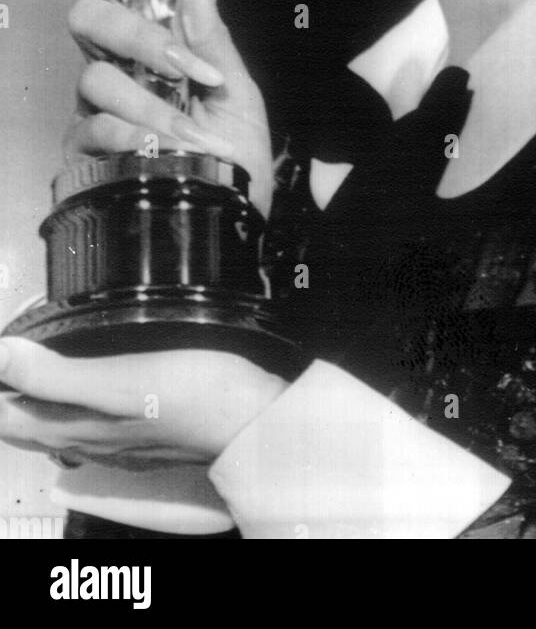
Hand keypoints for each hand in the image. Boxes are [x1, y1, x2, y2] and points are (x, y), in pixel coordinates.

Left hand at [0, 338, 287, 469]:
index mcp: (74, 427)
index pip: (4, 413)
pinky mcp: (139, 434)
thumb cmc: (197, 396)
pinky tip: (76, 387)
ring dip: (29, 397)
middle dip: (5, 392)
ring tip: (24, 365)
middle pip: (21, 422)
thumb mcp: (122, 381)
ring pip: (51, 424)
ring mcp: (113, 442)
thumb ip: (56, 376)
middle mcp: (86, 440)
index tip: (0, 348)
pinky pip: (82, 423)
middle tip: (10, 352)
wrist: (256, 422)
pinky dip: (63, 403)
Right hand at [66, 0, 272, 215]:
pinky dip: (135, 138)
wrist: (234, 219)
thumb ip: (214, 37)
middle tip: (181, 72)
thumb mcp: (238, 94)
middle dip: (137, 38)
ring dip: (153, 106)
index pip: (122, 4)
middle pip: (89, 20)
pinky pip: (93, 130)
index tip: (197, 56)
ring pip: (96, 79)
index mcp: (152, 55)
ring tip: (192, 137)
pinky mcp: (84, 157)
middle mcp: (117, 76)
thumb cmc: (238, 157)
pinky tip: (165, 153)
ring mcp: (95, 114)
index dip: (149, 11)